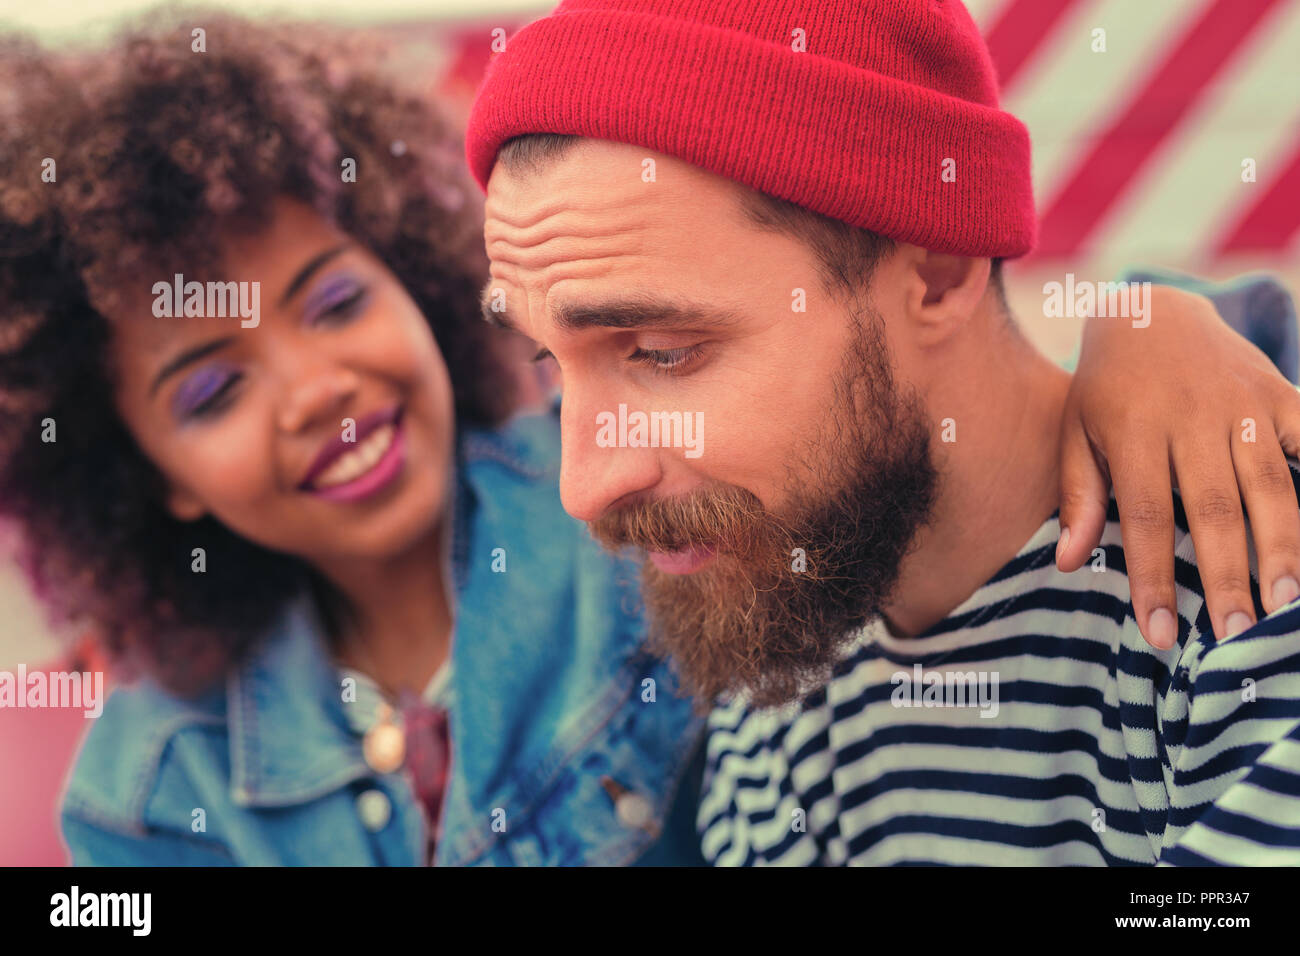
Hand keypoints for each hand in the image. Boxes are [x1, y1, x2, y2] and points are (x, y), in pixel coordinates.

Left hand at [1057, 283, 1299, 647]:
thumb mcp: (1075, 433)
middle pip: (1214, 509)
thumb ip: (1079, 496)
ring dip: (1284, 547)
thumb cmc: (1106, 389)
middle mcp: (1192, 418)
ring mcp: (1243, 403)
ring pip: (1271, 484)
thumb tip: (1069, 563)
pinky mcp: (1280, 393)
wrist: (1150, 311)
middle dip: (1227, 576)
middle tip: (1238, 636)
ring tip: (1288, 605)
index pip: (1145, 517)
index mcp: (1134, 431)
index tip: (1160, 633)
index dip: (1153, 578)